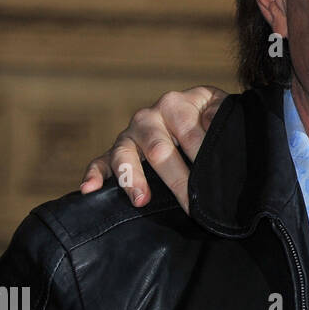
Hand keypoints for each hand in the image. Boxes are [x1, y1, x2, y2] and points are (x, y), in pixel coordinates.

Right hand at [80, 86, 228, 213]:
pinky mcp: (116, 150)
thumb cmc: (211, 114)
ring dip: (132, 178)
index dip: (203, 157)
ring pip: (124, 154)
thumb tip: (213, 123)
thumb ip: (219, 112)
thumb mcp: (219, 105)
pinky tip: (89, 189)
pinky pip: (100, 162)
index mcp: (175, 104)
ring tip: (141, 200)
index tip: (216, 181)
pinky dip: (93, 175)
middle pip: (158, 149)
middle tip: (192, 204)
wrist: (196, 112)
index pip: (189, 133)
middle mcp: (148, 117)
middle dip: (176, 179)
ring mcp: (130, 135)